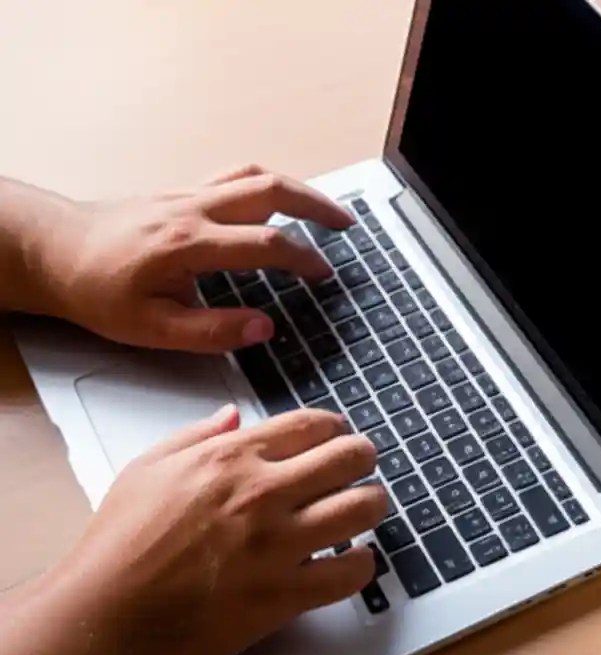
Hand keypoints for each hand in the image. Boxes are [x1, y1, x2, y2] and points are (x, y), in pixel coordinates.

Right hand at [0, 407, 383, 654]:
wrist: (104, 614)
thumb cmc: (118, 547)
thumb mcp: (147, 469)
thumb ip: (197, 436)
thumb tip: (233, 416)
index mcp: (231, 458)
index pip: (311, 424)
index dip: (335, 428)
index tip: (339, 436)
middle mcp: (262, 494)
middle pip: (350, 457)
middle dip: (364, 458)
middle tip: (362, 467)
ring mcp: (277, 545)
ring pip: (363, 507)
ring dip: (373, 503)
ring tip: (367, 507)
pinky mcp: (285, 594)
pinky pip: (351, 572)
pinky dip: (361, 563)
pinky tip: (353, 559)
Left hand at [17, 165, 351, 351]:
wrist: (53, 251)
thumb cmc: (96, 290)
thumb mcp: (151, 329)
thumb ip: (211, 331)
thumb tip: (262, 327)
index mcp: (191, 244)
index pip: (267, 245)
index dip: (305, 260)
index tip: (325, 275)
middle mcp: (193, 210)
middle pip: (271, 191)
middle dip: (316, 206)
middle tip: (346, 224)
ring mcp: (187, 194)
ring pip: (255, 176)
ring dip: (297, 189)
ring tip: (324, 208)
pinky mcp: (180, 191)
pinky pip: (233, 176)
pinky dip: (265, 184)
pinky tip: (276, 199)